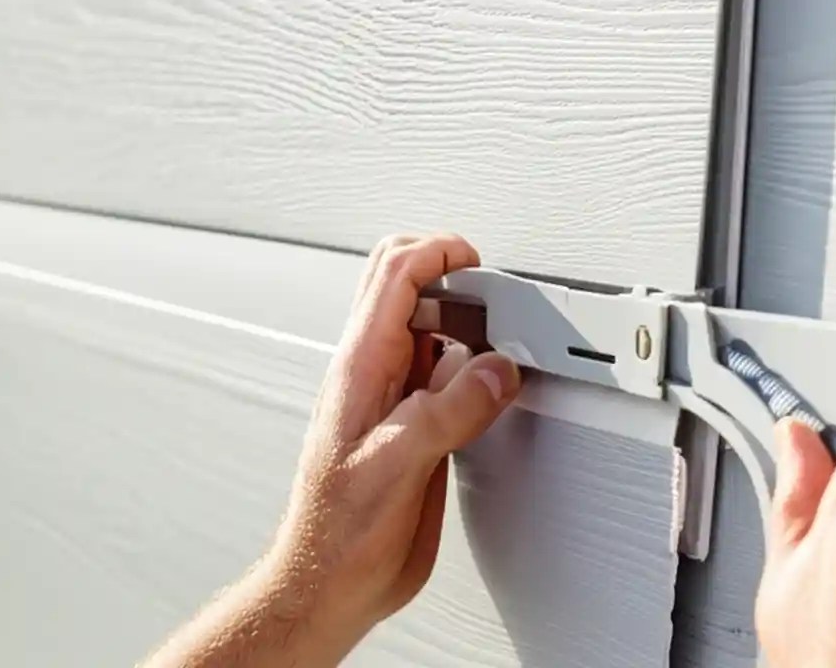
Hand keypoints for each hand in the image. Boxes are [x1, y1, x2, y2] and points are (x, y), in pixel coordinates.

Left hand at [144, 234, 520, 667]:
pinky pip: (449, 377)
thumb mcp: (394, 464)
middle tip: (492, 297)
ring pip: (434, 331)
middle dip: (452, 276)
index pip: (395, 277)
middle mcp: (376, 373)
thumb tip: (495, 369)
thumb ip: (447, 411)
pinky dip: (476, 370)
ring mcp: (397, 397)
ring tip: (501, 346)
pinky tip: (492, 391)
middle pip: (406, 287)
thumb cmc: (339, 530)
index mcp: (360, 367)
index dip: (438, 253)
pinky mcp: (418, 426)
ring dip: (469, 327)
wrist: (334, 582)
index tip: (477, 261)